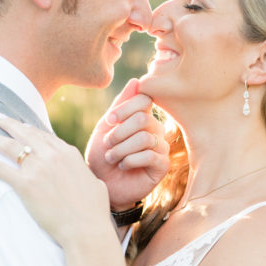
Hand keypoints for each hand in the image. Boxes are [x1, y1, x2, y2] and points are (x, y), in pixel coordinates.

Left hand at [0, 114, 110, 247]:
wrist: (85, 228)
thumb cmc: (93, 212)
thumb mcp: (94, 184)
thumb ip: (84, 175)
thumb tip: (87, 178)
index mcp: (68, 153)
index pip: (44, 136)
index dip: (30, 129)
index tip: (21, 126)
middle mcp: (51, 155)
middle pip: (24, 134)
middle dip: (9, 124)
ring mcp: (37, 168)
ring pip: (8, 146)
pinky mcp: (24, 184)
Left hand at [86, 79, 168, 208]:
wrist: (102, 184)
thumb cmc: (103, 155)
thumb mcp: (106, 127)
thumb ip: (120, 105)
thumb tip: (136, 81)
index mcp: (143, 117)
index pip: (144, 99)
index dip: (124, 109)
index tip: (109, 121)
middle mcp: (155, 130)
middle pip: (142, 119)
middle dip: (119, 133)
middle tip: (108, 145)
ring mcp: (161, 148)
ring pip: (145, 138)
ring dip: (122, 149)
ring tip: (112, 158)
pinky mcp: (162, 166)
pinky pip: (150, 156)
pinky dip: (130, 161)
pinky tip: (123, 166)